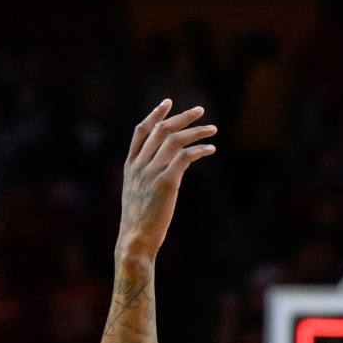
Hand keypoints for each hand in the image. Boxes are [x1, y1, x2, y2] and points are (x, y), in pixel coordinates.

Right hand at [117, 100, 217, 262]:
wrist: (135, 239)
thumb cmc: (139, 221)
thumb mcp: (136, 194)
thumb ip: (145, 177)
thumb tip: (166, 169)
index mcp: (130, 166)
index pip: (141, 131)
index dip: (155, 115)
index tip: (168, 103)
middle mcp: (139, 165)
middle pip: (161, 130)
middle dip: (182, 117)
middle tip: (200, 110)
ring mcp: (151, 172)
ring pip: (175, 140)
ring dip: (196, 132)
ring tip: (212, 129)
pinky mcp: (166, 182)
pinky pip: (185, 157)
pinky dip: (199, 150)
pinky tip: (211, 149)